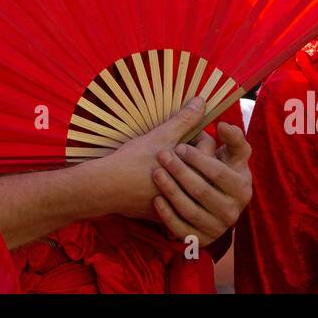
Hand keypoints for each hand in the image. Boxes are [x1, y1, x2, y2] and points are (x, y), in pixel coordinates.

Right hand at [95, 97, 211, 218]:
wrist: (108, 187)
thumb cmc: (135, 159)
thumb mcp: (161, 135)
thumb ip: (184, 119)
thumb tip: (201, 101)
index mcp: (195, 172)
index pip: (209, 148)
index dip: (196, 135)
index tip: (180, 134)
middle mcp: (192, 193)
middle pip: (201, 167)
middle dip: (189, 154)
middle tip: (172, 147)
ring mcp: (179, 207)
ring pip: (188, 184)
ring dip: (180, 171)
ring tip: (163, 162)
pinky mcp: (165, 216)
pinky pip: (174, 200)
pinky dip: (168, 188)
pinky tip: (153, 179)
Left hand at [150, 121, 252, 244]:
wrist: (213, 199)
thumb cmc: (220, 168)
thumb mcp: (231, 153)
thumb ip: (232, 137)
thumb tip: (224, 125)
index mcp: (242, 188)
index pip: (219, 173)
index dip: (198, 158)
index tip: (179, 146)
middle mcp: (233, 212)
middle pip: (202, 191)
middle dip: (180, 171)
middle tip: (162, 155)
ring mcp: (218, 228)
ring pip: (190, 210)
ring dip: (171, 190)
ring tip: (156, 173)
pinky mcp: (202, 240)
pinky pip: (182, 230)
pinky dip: (168, 215)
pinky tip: (156, 199)